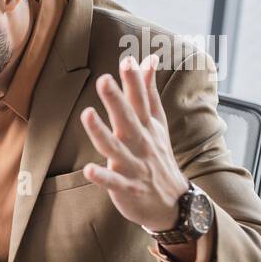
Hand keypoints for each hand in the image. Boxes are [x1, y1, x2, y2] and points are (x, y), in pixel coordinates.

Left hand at [81, 54, 189, 232]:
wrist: (173, 203)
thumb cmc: (157, 157)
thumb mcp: (156, 124)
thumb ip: (149, 92)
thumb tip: (148, 58)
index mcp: (147, 127)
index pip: (141, 101)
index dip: (135, 81)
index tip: (127, 60)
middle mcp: (141, 144)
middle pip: (128, 120)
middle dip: (117, 100)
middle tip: (104, 79)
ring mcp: (134, 166)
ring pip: (116, 148)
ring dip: (101, 132)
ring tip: (87, 114)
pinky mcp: (126, 188)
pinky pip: (113, 182)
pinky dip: (102, 176)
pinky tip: (89, 169)